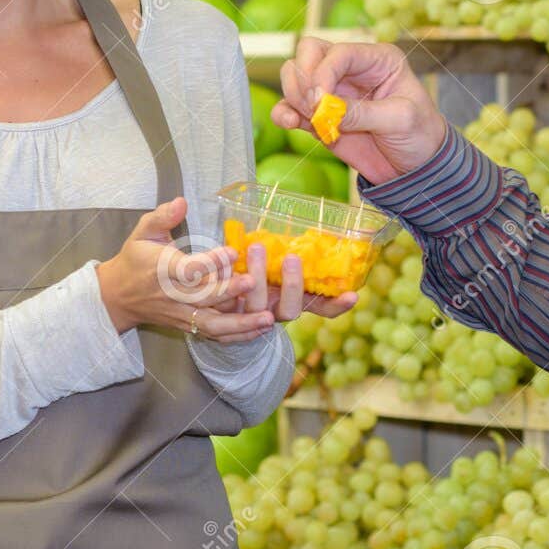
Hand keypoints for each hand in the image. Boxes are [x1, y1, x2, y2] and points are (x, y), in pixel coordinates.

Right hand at [96, 197, 272, 339]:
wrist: (118, 297)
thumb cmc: (135, 259)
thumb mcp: (143, 232)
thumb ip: (162, 216)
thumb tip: (181, 201)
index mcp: (161, 270)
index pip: (187, 269)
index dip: (210, 262)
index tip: (232, 251)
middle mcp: (172, 296)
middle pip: (202, 299)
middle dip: (228, 291)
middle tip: (253, 281)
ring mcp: (181, 314)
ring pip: (211, 324)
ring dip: (240, 324)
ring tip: (267, 318)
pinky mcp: (188, 326)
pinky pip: (214, 335)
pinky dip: (238, 335)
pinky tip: (261, 329)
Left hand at [210, 244, 357, 331]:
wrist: (195, 285)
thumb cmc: (246, 263)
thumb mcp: (273, 259)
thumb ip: (293, 253)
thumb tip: (327, 236)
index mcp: (288, 299)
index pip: (320, 309)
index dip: (336, 305)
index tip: (353, 294)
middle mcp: (270, 310)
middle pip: (289, 310)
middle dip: (293, 285)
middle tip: (291, 257)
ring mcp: (244, 312)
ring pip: (256, 305)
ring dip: (259, 277)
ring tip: (256, 247)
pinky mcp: (216, 307)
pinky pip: (223, 297)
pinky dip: (225, 275)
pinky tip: (225, 258)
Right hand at [274, 37, 446, 184]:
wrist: (416, 169)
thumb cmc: (419, 135)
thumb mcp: (400, 120)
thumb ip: (362, 113)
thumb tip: (323, 108)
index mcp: (377, 60)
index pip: (339, 52)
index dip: (324, 72)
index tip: (320, 101)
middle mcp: (352, 69)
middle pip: (309, 53)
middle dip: (304, 78)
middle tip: (313, 107)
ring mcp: (333, 92)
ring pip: (295, 77)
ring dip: (293, 96)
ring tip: (309, 120)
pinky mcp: (320, 117)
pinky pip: (291, 108)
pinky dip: (284, 114)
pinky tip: (289, 123)